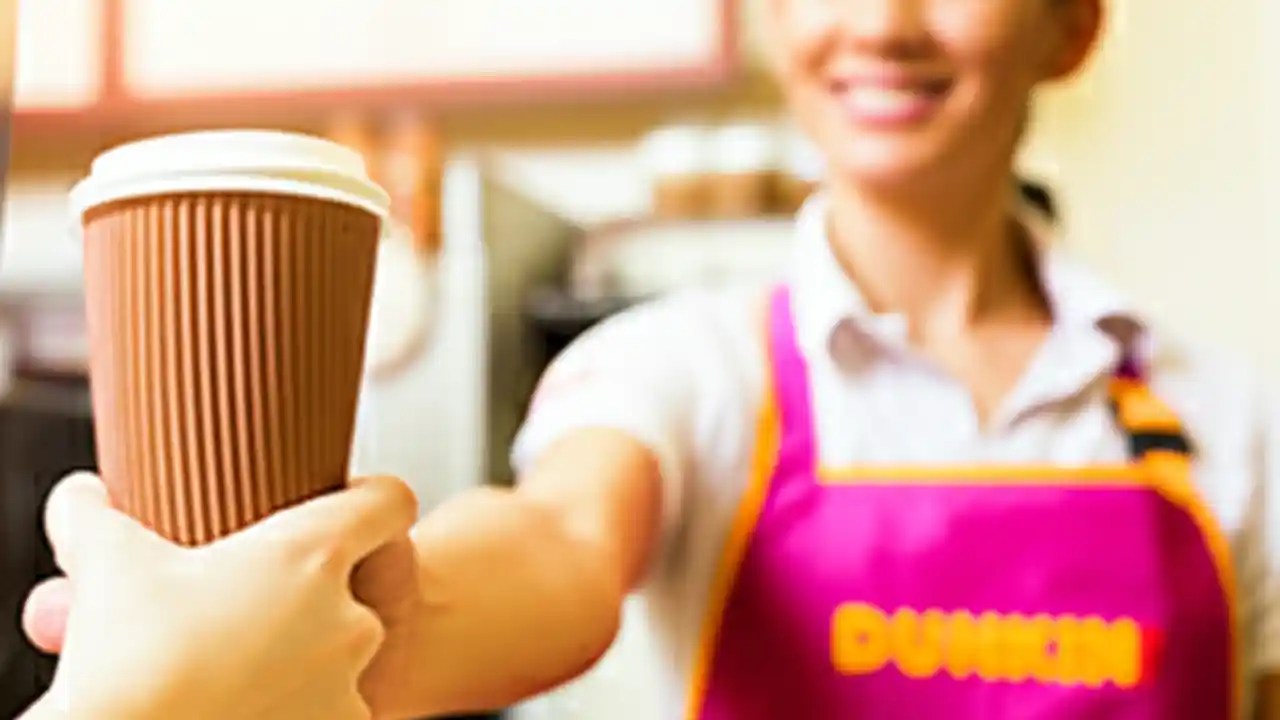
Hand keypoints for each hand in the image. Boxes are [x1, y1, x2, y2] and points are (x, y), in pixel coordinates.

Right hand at [24, 472, 416, 719]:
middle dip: (302, 594)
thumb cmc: (125, 667)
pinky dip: (294, 706)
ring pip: (336, 655)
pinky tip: (242, 701)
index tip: (348, 504)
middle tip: (242, 602)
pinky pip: (326, 710)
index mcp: (311, 556)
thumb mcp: (104, 565)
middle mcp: (347, 618)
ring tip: (233, 662)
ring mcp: (346, 685)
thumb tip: (82, 496)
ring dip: (297, 656)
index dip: (371, 498)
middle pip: (351, 585)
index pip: (389, 502)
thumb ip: (95, 514)